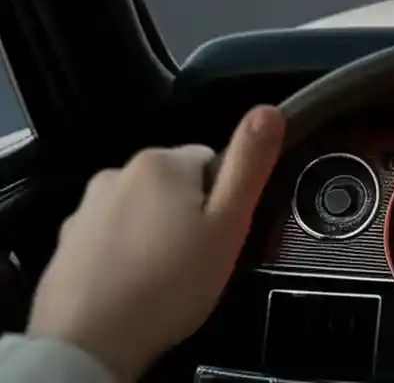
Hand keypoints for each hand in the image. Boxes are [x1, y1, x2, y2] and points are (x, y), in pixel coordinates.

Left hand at [27, 105, 284, 382]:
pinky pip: (112, 235)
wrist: (89, 342)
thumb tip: (269, 110)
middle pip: (175, 184)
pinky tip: (134, 284)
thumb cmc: (170, 283)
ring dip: (156, 232)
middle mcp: (117, 172)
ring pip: (142, 210)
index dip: (224, 200)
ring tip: (165, 277)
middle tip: (197, 259)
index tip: (220, 235)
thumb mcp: (228, 224)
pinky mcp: (67, 241)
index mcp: (161, 163)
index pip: (212, 162)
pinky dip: (125, 252)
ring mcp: (86, 207)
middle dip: (188, 214)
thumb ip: (250, 164)